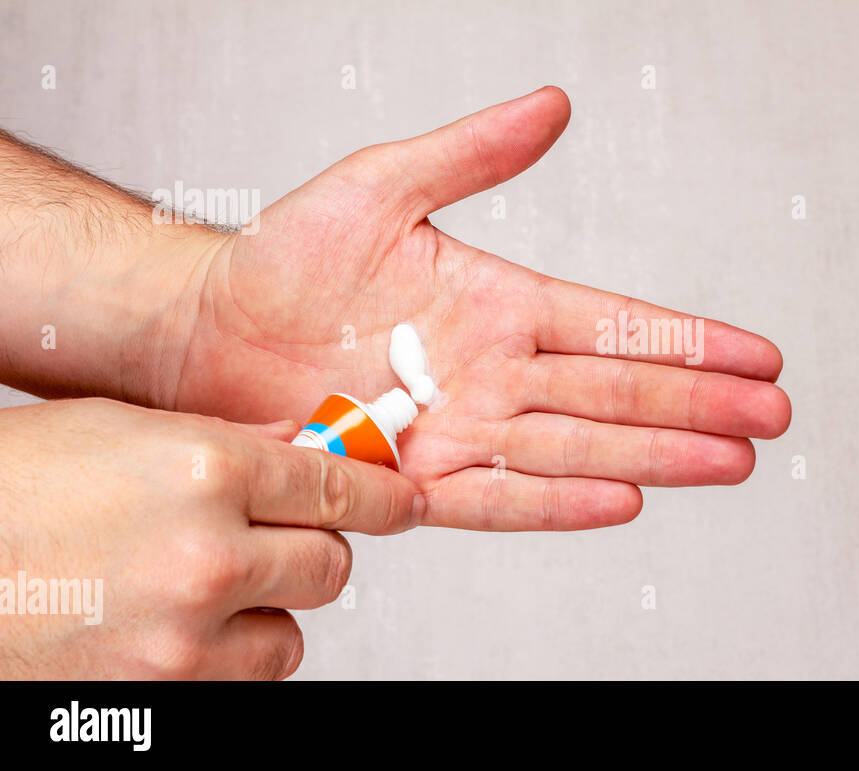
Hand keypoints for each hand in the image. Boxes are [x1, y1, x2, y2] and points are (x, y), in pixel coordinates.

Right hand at [0, 398, 419, 678]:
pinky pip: (244, 682)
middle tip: (274, 542)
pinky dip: (227, 659)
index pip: (337, 486)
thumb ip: (221, 451)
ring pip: (292, 635)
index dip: (382, 495)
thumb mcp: (119, 435)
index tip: (403, 502)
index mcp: (201, 469)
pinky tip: (176, 630)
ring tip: (203, 591)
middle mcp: (206, 555)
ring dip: (266, 614)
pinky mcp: (163, 697)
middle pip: (328, 564)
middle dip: (310, 552)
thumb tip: (298, 461)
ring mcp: (184, 637)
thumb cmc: (7, 494)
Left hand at [170, 87, 790, 530]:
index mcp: (502, 303)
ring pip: (580, 444)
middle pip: (618, 391)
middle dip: (701, 405)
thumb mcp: (382, 184)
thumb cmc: (287, 257)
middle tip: (773, 420)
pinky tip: (627, 500)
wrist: (206, 330)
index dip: (691, 341)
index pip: (617, 324)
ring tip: (730, 462)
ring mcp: (463, 428)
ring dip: (659, 453)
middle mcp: (497, 371)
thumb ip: (472, 154)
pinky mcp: (416, 479)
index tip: (758, 355)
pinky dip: (562, 500)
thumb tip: (553, 106)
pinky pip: (501, 496)